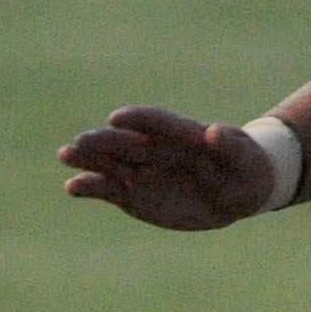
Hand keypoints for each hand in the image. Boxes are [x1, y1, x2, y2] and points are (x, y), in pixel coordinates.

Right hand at [61, 107, 275, 230]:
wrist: (235, 190)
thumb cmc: (244, 167)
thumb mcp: (245, 158)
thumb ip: (230, 145)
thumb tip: (215, 131)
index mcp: (182, 133)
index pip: (157, 122)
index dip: (139, 119)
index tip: (119, 118)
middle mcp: (155, 148)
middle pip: (125, 140)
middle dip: (104, 141)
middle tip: (80, 142)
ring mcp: (141, 170)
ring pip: (110, 162)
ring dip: (88, 160)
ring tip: (65, 155)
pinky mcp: (133, 193)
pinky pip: (109, 188)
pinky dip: (90, 187)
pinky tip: (71, 187)